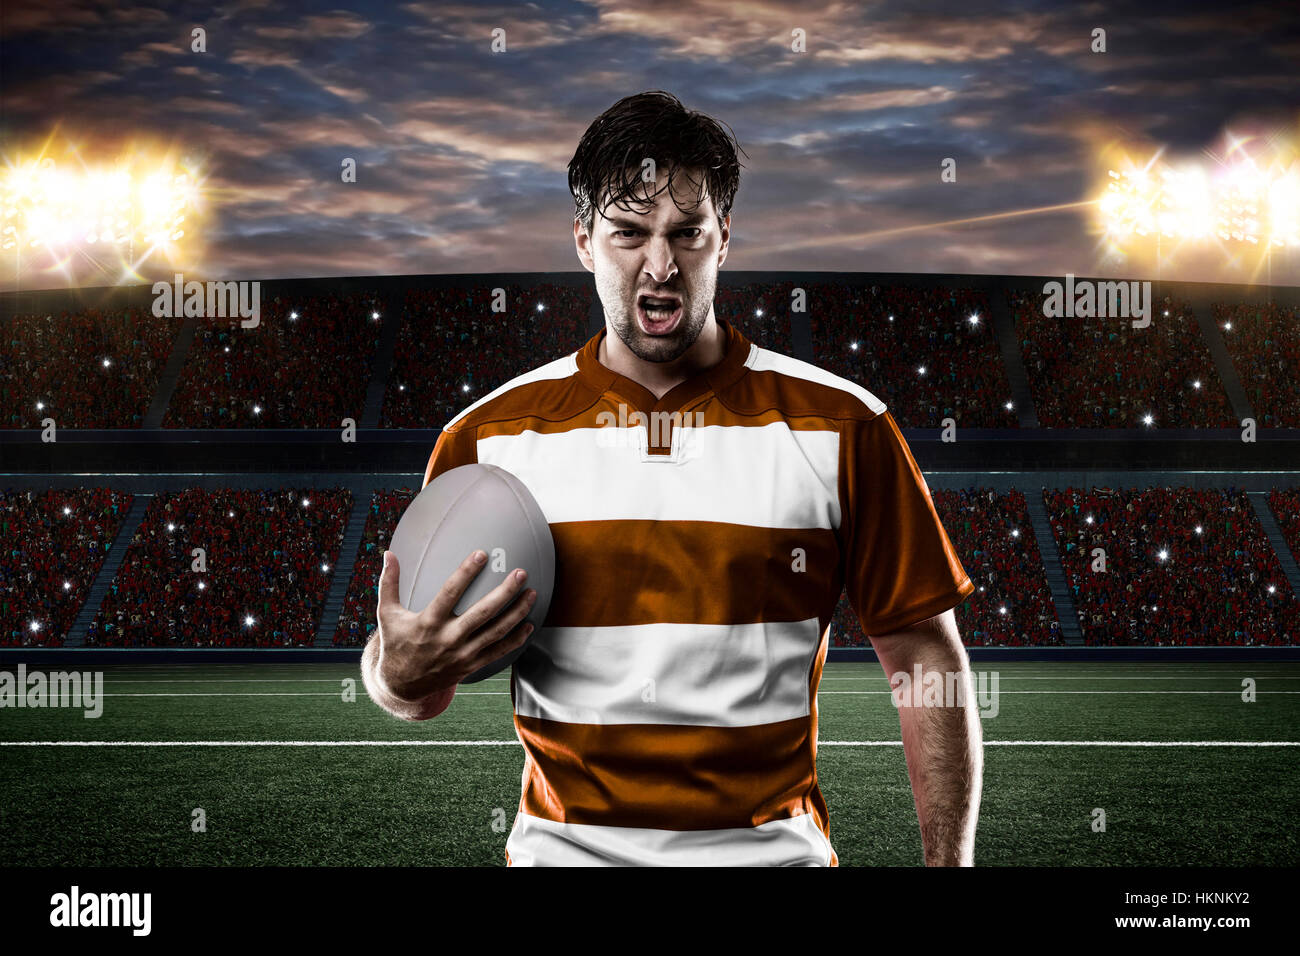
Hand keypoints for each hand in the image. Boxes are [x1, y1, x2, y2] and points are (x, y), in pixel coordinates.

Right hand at [374, 549, 536, 700]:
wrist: (402, 686)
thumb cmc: (396, 644)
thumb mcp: (387, 614)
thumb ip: (389, 583)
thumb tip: (388, 554)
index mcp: (427, 622)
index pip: (450, 592)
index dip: (466, 572)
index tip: (481, 554)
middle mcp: (448, 638)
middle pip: (482, 613)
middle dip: (504, 592)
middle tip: (521, 573)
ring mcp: (462, 654)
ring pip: (496, 632)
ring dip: (517, 613)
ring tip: (531, 593)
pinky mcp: (471, 665)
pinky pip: (498, 652)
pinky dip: (516, 639)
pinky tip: (529, 624)